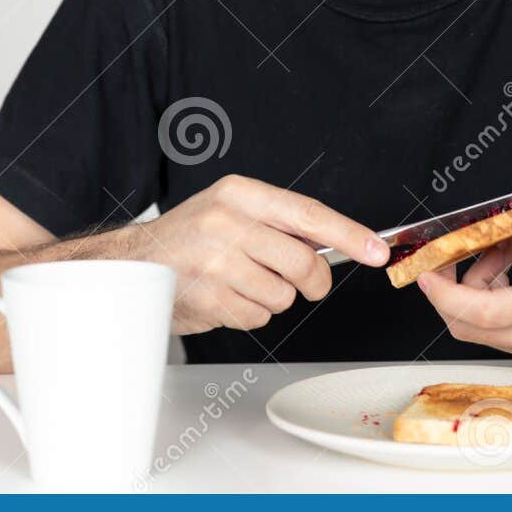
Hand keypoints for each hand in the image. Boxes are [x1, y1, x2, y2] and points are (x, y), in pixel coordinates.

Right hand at [122, 175, 388, 334]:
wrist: (133, 262)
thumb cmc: (190, 236)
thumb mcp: (231, 209)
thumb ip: (279, 222)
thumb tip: (336, 243)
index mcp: (240, 193)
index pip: (308, 213)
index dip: (349, 234)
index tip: (377, 251)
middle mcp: (227, 223)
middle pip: (303, 262)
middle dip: (313, 280)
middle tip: (306, 282)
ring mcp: (216, 263)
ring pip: (283, 295)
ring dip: (273, 297)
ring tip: (243, 283)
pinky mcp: (209, 299)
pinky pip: (258, 317)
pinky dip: (251, 314)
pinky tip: (227, 297)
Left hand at [416, 205, 511, 363]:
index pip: (478, 313)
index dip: (443, 293)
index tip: (425, 271)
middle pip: (470, 327)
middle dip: (451, 289)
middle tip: (455, 253)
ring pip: (485, 329)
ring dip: (476, 289)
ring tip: (499, 249)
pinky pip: (503, 329)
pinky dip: (493, 298)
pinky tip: (510, 268)